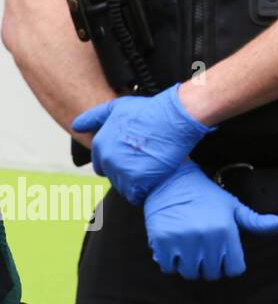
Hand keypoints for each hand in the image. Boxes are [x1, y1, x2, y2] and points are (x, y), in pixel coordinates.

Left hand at [72, 83, 215, 204]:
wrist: (175, 117)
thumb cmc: (151, 111)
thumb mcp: (118, 107)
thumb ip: (94, 117)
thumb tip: (76, 126)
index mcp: (100, 144)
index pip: (101, 164)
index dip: (119, 161)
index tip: (134, 156)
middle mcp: (107, 158)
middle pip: (113, 176)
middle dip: (128, 172)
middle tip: (146, 162)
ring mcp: (121, 170)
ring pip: (124, 187)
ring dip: (137, 182)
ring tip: (152, 169)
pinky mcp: (138, 180)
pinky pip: (136, 195)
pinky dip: (145, 191)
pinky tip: (154, 179)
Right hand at [144, 160, 277, 279]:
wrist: (172, 181)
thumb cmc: (206, 197)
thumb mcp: (234, 207)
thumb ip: (256, 222)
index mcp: (226, 230)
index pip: (234, 269)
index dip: (230, 264)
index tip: (224, 254)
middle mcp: (205, 237)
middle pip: (212, 274)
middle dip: (210, 265)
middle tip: (206, 249)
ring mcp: (182, 241)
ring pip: (190, 273)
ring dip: (191, 266)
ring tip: (191, 248)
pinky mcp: (161, 242)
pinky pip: (168, 268)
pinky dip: (171, 263)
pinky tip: (175, 247)